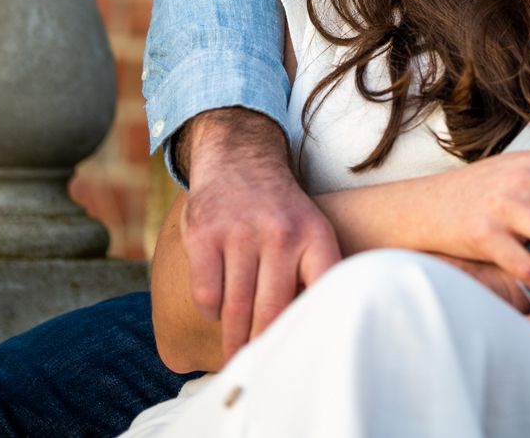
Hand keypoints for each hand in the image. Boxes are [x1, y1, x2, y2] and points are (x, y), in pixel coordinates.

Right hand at [176, 108, 342, 362]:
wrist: (239, 159)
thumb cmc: (279, 212)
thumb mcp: (310, 229)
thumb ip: (313, 271)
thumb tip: (314, 328)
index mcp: (314, 236)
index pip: (324, 290)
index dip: (313, 328)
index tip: (304, 356)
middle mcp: (280, 234)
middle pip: (273, 312)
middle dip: (265, 347)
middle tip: (262, 371)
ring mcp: (240, 234)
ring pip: (237, 309)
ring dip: (235, 340)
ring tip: (236, 360)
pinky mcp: (205, 236)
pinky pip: (207, 295)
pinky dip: (211, 313)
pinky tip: (217, 314)